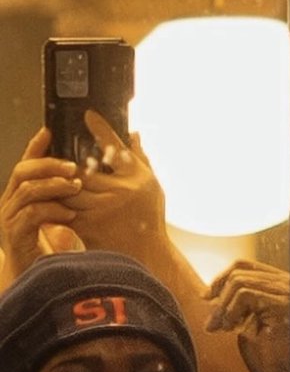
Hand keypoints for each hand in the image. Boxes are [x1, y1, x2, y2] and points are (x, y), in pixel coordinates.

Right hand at [0, 127, 82, 277]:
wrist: (32, 280)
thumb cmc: (47, 251)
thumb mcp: (56, 220)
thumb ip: (61, 201)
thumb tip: (80, 181)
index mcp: (17, 196)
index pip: (24, 165)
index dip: (34, 147)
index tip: (49, 131)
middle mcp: (9, 203)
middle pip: (23, 172)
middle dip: (49, 166)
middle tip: (73, 167)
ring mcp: (9, 218)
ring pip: (27, 190)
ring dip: (54, 186)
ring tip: (75, 188)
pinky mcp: (15, 235)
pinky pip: (32, 214)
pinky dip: (53, 211)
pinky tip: (70, 214)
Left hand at [62, 112, 168, 258]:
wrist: (148, 256)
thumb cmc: (150, 220)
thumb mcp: (152, 186)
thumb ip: (140, 158)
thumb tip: (134, 133)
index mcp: (136, 180)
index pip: (116, 148)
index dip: (101, 129)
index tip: (88, 115)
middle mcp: (120, 193)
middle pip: (85, 169)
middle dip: (70, 161)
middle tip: (61, 154)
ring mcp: (102, 210)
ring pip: (70, 187)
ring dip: (60, 181)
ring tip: (55, 175)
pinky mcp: (88, 226)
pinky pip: (65, 208)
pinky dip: (57, 201)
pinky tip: (55, 196)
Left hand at [205, 260, 289, 371]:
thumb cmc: (280, 354)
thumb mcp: (256, 325)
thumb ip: (240, 310)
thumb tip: (211, 301)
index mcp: (282, 284)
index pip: (246, 266)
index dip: (222, 277)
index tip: (207, 296)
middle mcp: (287, 283)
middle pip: (239, 272)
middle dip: (218, 295)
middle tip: (212, 323)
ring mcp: (287, 290)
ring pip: (239, 282)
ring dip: (225, 307)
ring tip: (225, 328)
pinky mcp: (283, 302)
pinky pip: (245, 295)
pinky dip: (233, 311)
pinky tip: (234, 329)